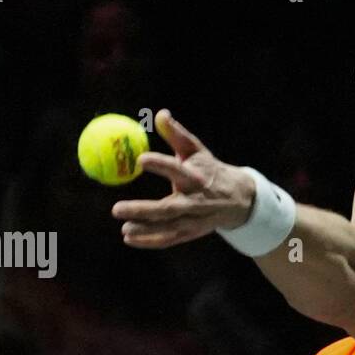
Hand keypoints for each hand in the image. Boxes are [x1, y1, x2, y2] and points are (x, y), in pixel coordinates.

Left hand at [112, 109, 253, 248]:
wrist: (238, 199)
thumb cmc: (209, 170)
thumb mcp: (196, 150)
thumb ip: (176, 134)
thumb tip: (160, 114)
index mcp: (195, 176)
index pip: (176, 170)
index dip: (160, 165)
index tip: (140, 159)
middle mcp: (195, 201)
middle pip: (168, 208)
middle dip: (143, 210)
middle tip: (116, 208)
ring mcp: (194, 219)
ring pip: (168, 227)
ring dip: (145, 230)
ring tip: (123, 228)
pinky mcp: (191, 232)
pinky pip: (169, 238)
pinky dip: (150, 241)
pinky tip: (129, 238)